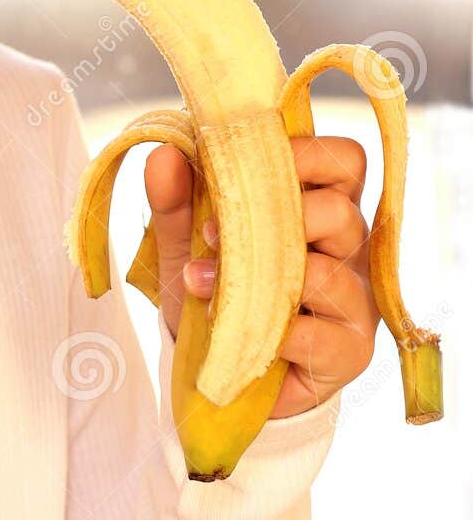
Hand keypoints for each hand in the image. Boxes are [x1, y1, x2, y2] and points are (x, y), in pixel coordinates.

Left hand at [144, 135, 379, 417]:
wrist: (215, 365)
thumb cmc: (216, 287)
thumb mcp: (185, 239)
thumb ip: (176, 197)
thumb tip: (163, 154)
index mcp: (322, 203)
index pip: (344, 160)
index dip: (306, 154)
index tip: (247, 164)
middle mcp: (349, 247)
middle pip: (340, 212)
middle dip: (274, 219)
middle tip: (213, 232)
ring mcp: (356, 299)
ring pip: (330, 273)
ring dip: (257, 278)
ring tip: (202, 282)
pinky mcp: (350, 350)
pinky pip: (321, 335)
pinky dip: (272, 332)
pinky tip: (235, 330)